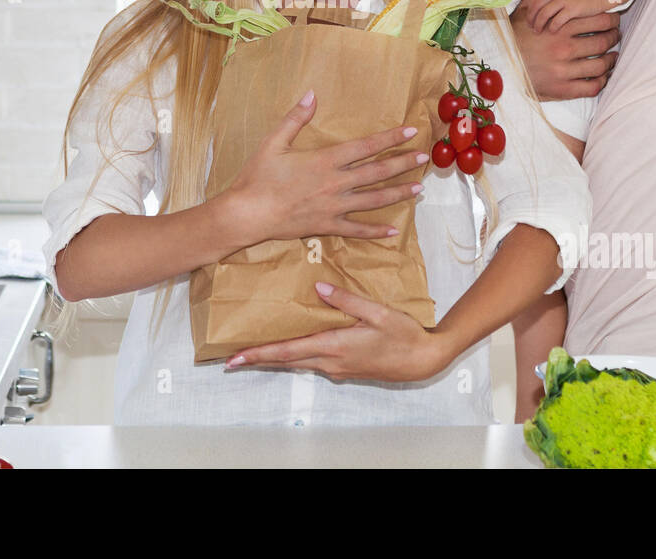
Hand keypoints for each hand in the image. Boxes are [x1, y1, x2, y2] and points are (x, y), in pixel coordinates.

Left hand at [224, 282, 450, 381]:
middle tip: (232, 357)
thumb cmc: (403, 335)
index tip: (235, 358)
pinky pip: (312, 362)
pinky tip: (292, 345)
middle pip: (286, 361)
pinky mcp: (345, 368)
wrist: (424, 361)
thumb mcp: (377, 312)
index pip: (287, 352)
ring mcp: (338, 368)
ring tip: (254, 349)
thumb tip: (318, 287)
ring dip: (275, 357)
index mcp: (334, 346)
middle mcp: (331, 362)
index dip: (259, 354)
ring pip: (298, 362)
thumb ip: (346, 300)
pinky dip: (296, 355)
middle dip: (258, 358)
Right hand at [225, 91, 427, 246]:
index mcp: (325, 160)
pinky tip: (392, 231)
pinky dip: (375, 231)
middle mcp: (336, 183)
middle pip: (377, 172)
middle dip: (402, 164)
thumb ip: (295, 118)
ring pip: (373, 200)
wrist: (247, 214)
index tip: (410, 132)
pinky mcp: (327, 226)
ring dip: (397, 193)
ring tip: (418, 189)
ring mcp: (334, 207)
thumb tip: (312, 94)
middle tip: (424, 159)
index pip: (366, 147)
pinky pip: (357, 229)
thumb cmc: (258, 176)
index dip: (390, 138)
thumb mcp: (274, 142)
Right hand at [508, 4, 620, 100]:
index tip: (614, 20)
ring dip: (611, 60)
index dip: (610, 20)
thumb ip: (536, 1)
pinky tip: (603, 76)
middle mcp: (564, 49)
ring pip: (600, 65)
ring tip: (613, 57)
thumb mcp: (522, 17)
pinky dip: (601, 81)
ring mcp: (564, 70)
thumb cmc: (512, 40)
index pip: (597, 21)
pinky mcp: (562, 89)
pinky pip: (591, 86)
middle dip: (613, 38)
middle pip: (602, 42)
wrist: (499, 68)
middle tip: (616, 36)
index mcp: (558, 30)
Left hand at [524, 0, 606, 32]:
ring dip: (538, 24)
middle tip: (530, 25)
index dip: (527, 6)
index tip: (526, 14)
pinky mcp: (572, 8)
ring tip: (537, 30)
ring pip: (543, 14)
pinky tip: (551, 31)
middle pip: (535, 5)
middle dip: (530, 17)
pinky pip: (557, 20)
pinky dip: (552, 27)